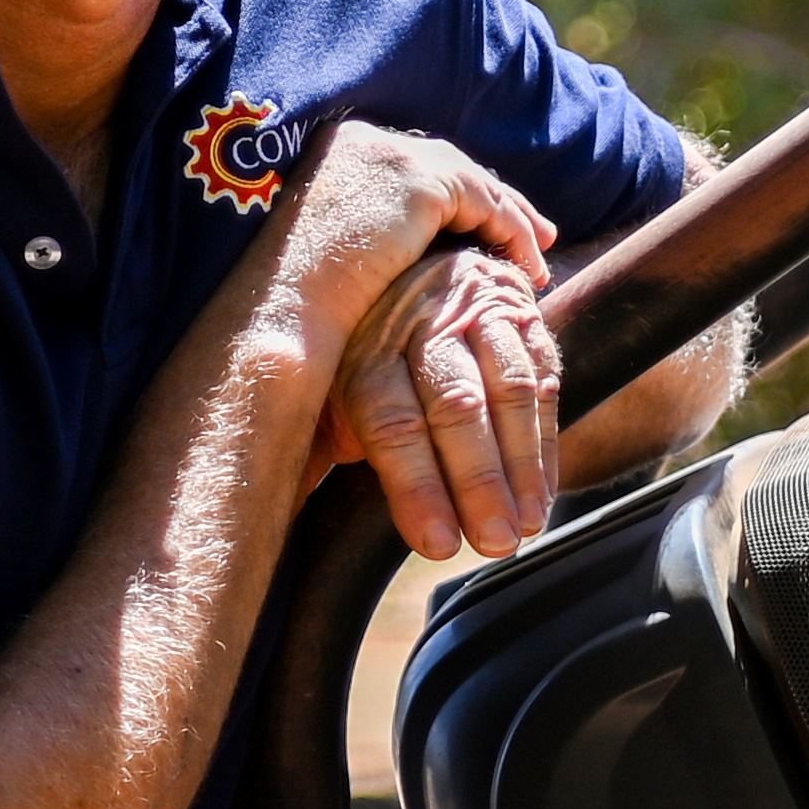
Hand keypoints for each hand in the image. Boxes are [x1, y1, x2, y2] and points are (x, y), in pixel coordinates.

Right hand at [251, 121, 556, 356]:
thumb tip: (398, 259)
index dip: (453, 199)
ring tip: (537, 257)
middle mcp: (364, 142)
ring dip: (511, 220)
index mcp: (338, 154)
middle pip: (447, 168)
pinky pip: (484, 202)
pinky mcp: (419, 181)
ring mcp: (392, 156)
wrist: (280, 309)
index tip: (481, 229)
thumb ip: (368, 239)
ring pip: (473, 183)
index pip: (411, 170)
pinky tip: (527, 266)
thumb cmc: (293, 304)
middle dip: (492, 202)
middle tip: (531, 234)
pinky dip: (511, 231)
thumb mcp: (331, 256)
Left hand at [321, 231, 564, 561]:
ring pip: (509, 389)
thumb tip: (264, 517)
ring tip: (526, 527)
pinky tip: (541, 493)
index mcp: (363, 345)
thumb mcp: (320, 388)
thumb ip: (304, 442)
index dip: (417, 486)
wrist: (403, 262)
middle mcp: (421, 318)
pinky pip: (541, 378)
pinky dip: (544, 442)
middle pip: (456, 405)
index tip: (438, 546)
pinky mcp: (519, 309)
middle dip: (478, 481)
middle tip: (495, 544)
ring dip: (521, 466)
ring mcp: (476, 307)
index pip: (392, 420)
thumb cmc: (352, 352)